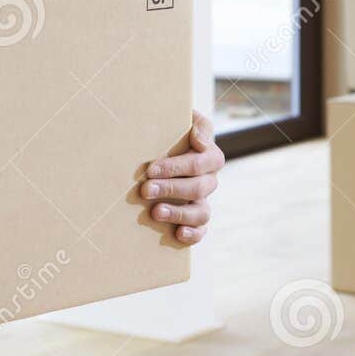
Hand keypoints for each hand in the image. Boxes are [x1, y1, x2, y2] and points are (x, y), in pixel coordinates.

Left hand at [141, 111, 224, 244]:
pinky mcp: (197, 219)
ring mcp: (204, 201)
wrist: (165, 146)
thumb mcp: (185, 121)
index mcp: (210, 156)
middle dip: (170, 189)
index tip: (151, 169)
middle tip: (145, 190)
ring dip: (179, 213)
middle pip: (198, 188)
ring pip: (202, 212)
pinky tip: (178, 234)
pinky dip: (193, 234)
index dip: (176, 168)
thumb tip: (199, 140)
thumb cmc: (173, 131)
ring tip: (156, 213)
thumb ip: (196, 124)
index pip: (199, 163)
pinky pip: (202, 230)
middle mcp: (209, 180)